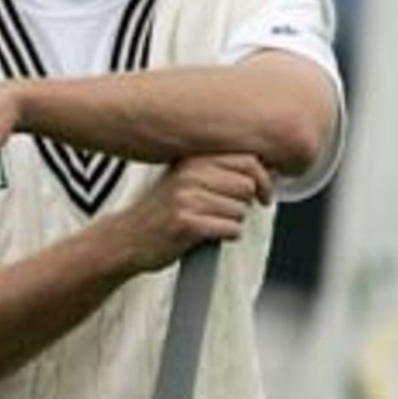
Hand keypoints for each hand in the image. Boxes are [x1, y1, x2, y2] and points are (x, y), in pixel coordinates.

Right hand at [120, 153, 272, 272]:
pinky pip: (230, 229)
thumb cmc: (162, 212)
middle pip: (247, 186)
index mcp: (193, 159)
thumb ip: (221, 170)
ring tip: (210, 223)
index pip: (248, 160)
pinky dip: (226, 236)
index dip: (264, 180)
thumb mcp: (186, 179)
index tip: (264, 194)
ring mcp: (187, 198)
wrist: (127, 239)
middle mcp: (190, 174)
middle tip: (230, 213)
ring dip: (233, 222)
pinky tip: (208, 235)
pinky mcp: (187, 224)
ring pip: (240, 210)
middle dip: (246, 203)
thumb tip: (270, 170)